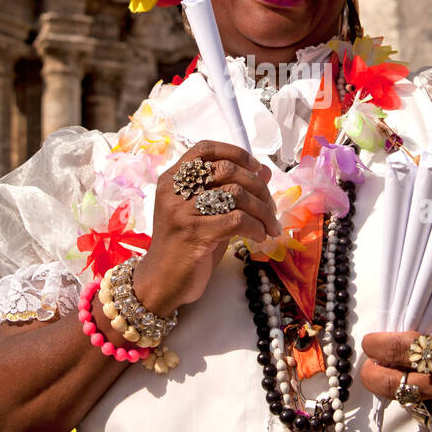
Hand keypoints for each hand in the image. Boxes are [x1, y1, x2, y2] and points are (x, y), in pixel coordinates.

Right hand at [132, 141, 280, 317]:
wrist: (161, 282)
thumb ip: (228, 191)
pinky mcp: (194, 234)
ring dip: (262, 210)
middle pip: (227, 170)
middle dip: (258, 186)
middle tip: (271, 207)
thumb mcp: (206, 213)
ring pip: (236, 194)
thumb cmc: (185, 247)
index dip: (236, 153)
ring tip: (270, 225)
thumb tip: (264, 171)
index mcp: (172, 180)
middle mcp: (174, 190)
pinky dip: (255, 227)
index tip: (257, 168)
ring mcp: (182, 211)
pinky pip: (236, 220)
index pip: (205, 149)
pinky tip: (259, 236)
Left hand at [359, 321, 431, 431]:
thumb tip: (388, 343)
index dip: (376, 346)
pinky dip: (426, 403)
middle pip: (388, 384)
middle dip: (372, 373)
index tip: (371, 342)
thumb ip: (427, 338)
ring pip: (405, 400)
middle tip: (372, 365)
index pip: (397, 350)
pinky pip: (427, 414)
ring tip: (409, 375)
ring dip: (400, 388)